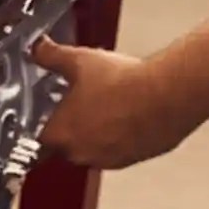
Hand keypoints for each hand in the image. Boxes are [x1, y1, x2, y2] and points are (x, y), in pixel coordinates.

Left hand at [32, 38, 199, 168]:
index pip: (39, 139)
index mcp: (61, 135)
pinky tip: (127, 114)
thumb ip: (52, 56)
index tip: (46, 115)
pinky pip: (118, 150)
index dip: (42, 124)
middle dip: (69, 127)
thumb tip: (39, 48)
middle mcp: (82, 154)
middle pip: (65, 145)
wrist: (170, 94)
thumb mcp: (79, 61)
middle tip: (78, 104)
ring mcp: (110, 159)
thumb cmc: (124, 83)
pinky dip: (118, 137)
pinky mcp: (135, 159)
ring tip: (106, 106)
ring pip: (93, 148)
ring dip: (95, 133)